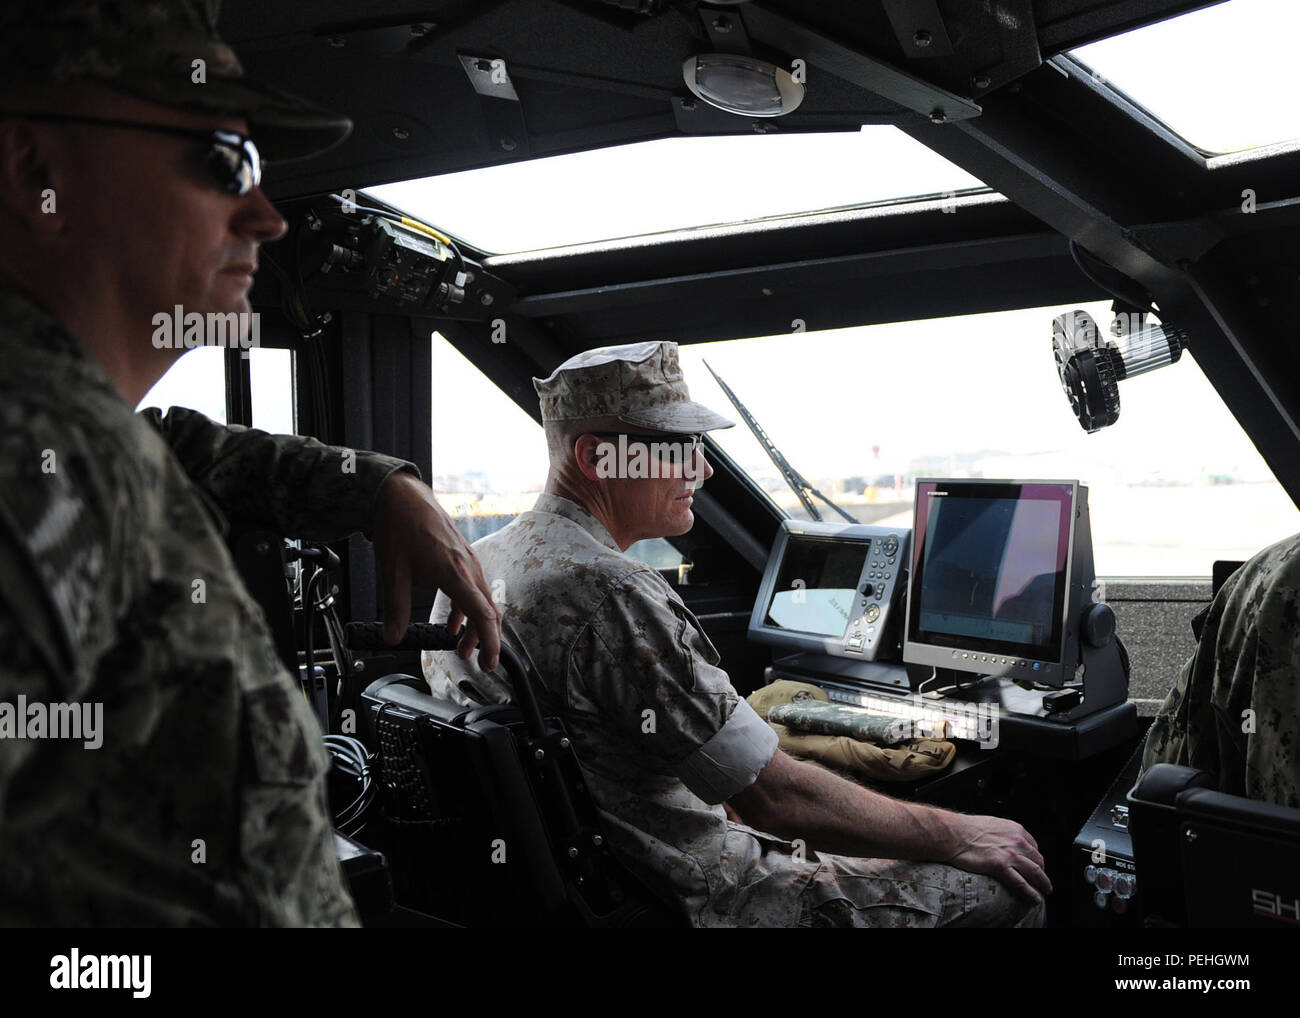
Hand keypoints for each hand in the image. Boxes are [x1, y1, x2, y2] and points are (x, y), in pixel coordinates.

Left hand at [373, 471, 501, 671]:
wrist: (402, 495)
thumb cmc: (400, 526)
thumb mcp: (393, 572)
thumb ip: (396, 609)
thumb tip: (393, 637)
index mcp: (455, 572)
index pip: (482, 614)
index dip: (489, 642)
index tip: (490, 663)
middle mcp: (468, 566)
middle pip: (487, 610)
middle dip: (484, 639)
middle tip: (479, 663)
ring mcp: (467, 560)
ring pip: (481, 599)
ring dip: (474, 625)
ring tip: (461, 647)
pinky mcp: (461, 556)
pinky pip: (472, 588)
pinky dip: (466, 608)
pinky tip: (453, 621)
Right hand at [943, 814, 1051, 903]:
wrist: (952, 833)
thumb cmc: (965, 829)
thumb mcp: (992, 824)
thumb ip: (1003, 833)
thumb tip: (1004, 842)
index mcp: (1015, 829)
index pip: (1034, 846)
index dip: (1036, 858)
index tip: (1036, 865)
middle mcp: (1016, 840)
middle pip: (1038, 860)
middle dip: (1042, 872)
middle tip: (1042, 881)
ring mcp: (1010, 854)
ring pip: (1035, 872)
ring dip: (1043, 884)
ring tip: (1045, 891)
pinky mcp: (1000, 866)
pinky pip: (1021, 883)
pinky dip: (1031, 893)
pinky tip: (1035, 899)